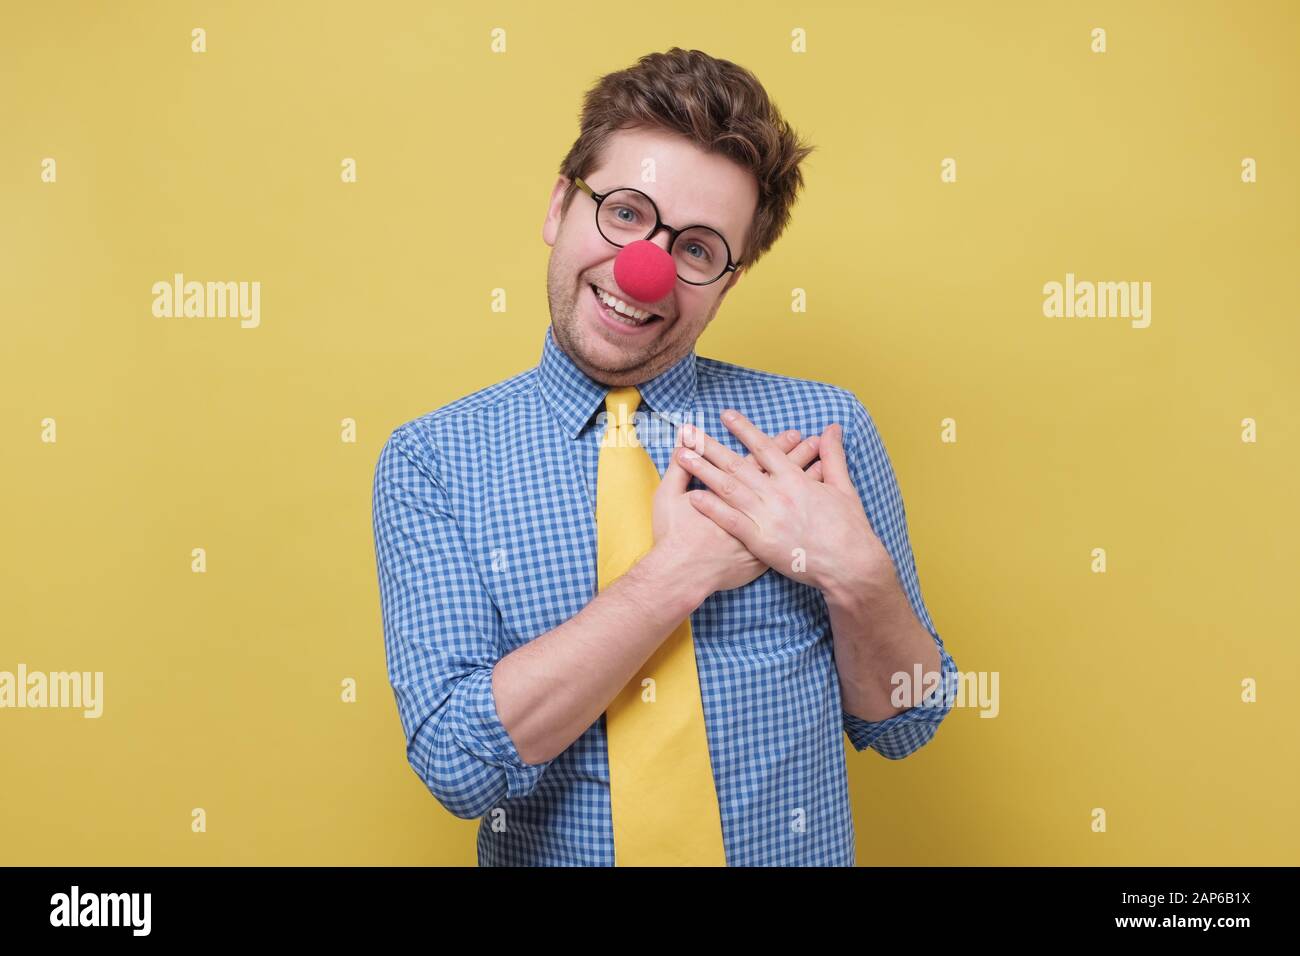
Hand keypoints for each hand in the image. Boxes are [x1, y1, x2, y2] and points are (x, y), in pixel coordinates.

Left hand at [677, 409, 890, 596]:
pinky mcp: (761, 542)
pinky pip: (730, 521)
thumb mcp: (844, 487)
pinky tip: (692, 496)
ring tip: (682, 455)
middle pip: (737, 464)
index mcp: (796, 479)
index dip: (743, 429)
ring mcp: (768, 517)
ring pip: (729, 488)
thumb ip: (833, 456)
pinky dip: (711, 508)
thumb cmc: (850, 528)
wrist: (850, 565)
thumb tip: (832, 428)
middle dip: (710, 446)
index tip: (724, 415)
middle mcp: (778, 494)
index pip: (764, 447)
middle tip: (689, 432)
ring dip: (703, 470)